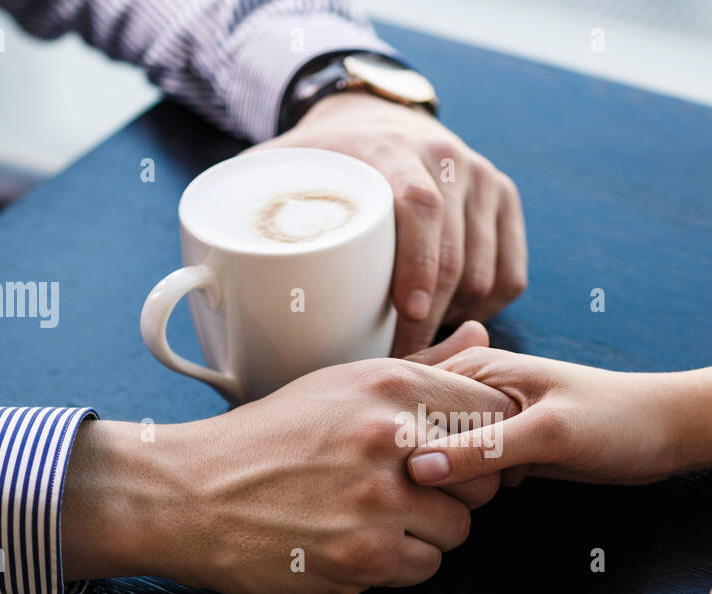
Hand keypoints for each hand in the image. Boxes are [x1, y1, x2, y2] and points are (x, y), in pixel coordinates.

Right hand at [61, 325, 516, 593]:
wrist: (190, 494)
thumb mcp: (341, 384)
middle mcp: (391, 437)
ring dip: (425, 532)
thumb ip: (422, 365)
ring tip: (374, 519)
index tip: (454, 454)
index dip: (482, 441)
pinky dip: (395, 566)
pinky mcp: (366, 556)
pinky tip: (355, 545)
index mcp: (389, 386)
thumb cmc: (267, 437)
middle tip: (408, 492)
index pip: (492, 414)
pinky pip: (422, 568)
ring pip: (458, 529)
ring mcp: (381, 500)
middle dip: (455, 491)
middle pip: (484, 477)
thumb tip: (481, 333)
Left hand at [249, 92, 527, 354]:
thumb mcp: (278, 169)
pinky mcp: (505, 202)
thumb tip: (200, 288)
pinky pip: (511, 277)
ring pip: (489, 275)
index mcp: (393, 149)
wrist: (372, 114)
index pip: (420, 207)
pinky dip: (486, 310)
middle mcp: (449, 159)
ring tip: (416, 341)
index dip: (419, 264)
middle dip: (433, 319)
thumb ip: (246, 214)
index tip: (407, 313)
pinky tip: (451, 320)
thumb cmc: (320, 160)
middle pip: (459, 255)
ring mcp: (484, 180)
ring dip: (457, 321)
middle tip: (398, 360)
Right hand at [404, 344, 711, 489]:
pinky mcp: (502, 451)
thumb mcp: (548, 434)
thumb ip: (484, 448)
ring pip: (438, 457)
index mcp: (474, 371)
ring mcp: (486, 424)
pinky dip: (457, 490)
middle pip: (415, 433)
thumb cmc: (615, 419)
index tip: (377, 476)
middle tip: (402, 501)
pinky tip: (451, 511)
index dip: (388, 439)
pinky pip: (462, 472)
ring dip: (433, 482)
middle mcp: (472, 393)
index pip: (405, 402)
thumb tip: (419, 469)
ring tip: (421, 510)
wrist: (663, 431)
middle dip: (408, 465)